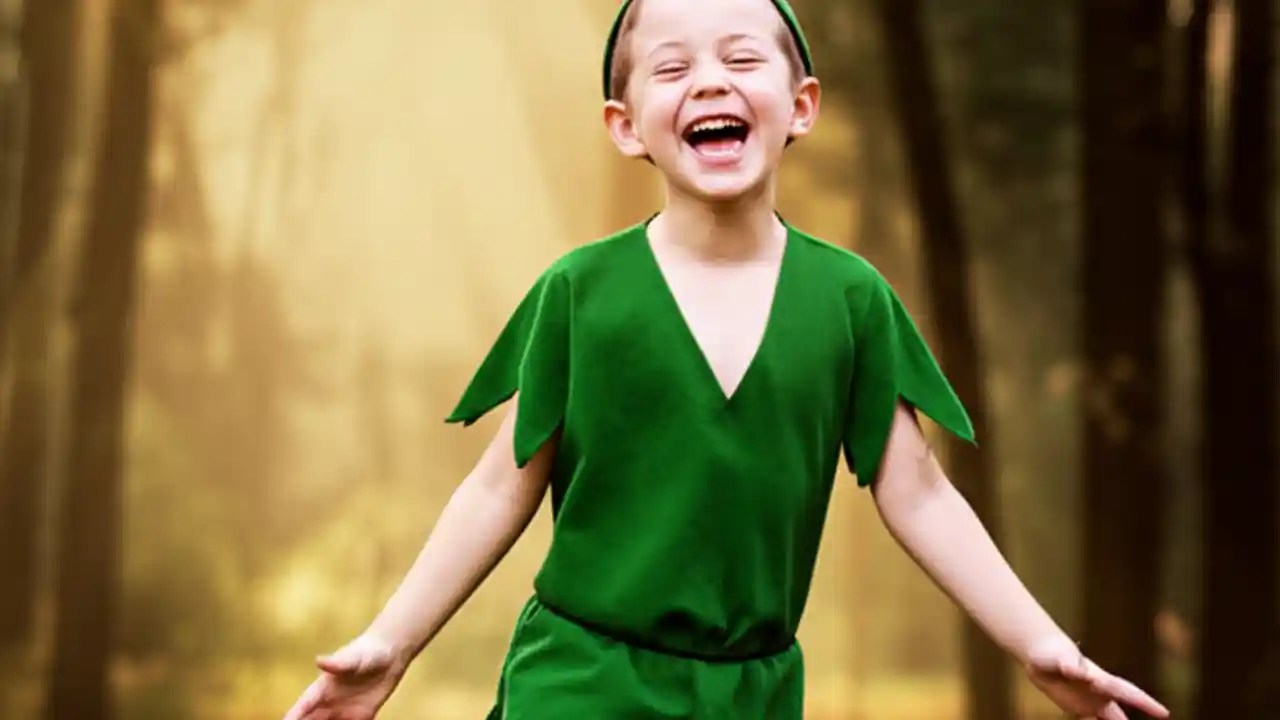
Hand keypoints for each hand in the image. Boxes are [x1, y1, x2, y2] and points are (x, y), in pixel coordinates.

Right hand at [282, 634, 409, 719]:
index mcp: (322, 689)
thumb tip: (319, 660)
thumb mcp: (353, 658)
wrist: (390, 654)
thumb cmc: (367, 651)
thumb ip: (337, 663)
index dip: (292, 719)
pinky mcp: (362, 716)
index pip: (302, 708)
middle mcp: (330, 703)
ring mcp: (344, 711)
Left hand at [1024, 636, 1170, 718]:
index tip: (1164, 713)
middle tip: (1161, 717)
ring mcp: (1090, 700)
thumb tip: (1082, 673)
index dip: (1146, 703)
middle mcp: (1099, 692)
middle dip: (1140, 716)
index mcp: (1098, 679)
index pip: (1127, 692)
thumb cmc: (1053, 653)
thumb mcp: (1060, 659)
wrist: (1041, 653)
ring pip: (1110, 717)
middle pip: (1121, 710)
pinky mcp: (1078, 706)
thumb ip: (1070, 666)